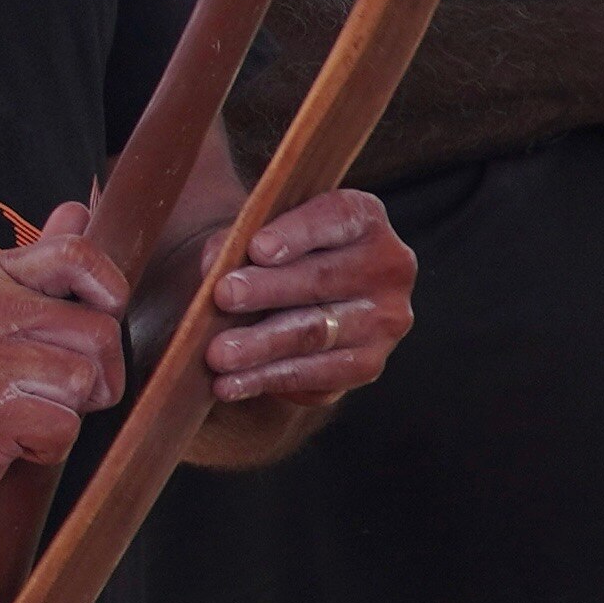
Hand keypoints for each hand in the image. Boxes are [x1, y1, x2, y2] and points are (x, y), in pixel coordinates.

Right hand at [0, 202, 131, 520]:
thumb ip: (40, 264)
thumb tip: (79, 209)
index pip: (76, 254)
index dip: (110, 290)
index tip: (96, 320)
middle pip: (100, 332)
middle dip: (95, 378)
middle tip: (47, 392)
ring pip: (85, 381)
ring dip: (68, 414)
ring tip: (24, 414)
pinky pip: (63, 427)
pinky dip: (47, 448)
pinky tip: (10, 442)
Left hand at [191, 185, 415, 402]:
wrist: (292, 293)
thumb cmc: (273, 253)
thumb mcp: (260, 230)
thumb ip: (238, 240)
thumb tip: (215, 268)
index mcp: (365, 220)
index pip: (338, 218)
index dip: (298, 233)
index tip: (258, 248)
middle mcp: (388, 268)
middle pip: (323, 279)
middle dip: (269, 290)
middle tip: (223, 296)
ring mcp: (384, 321)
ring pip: (318, 333)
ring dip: (264, 346)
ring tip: (219, 353)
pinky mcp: (367, 364)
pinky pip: (318, 377)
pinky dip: (268, 380)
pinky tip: (231, 384)